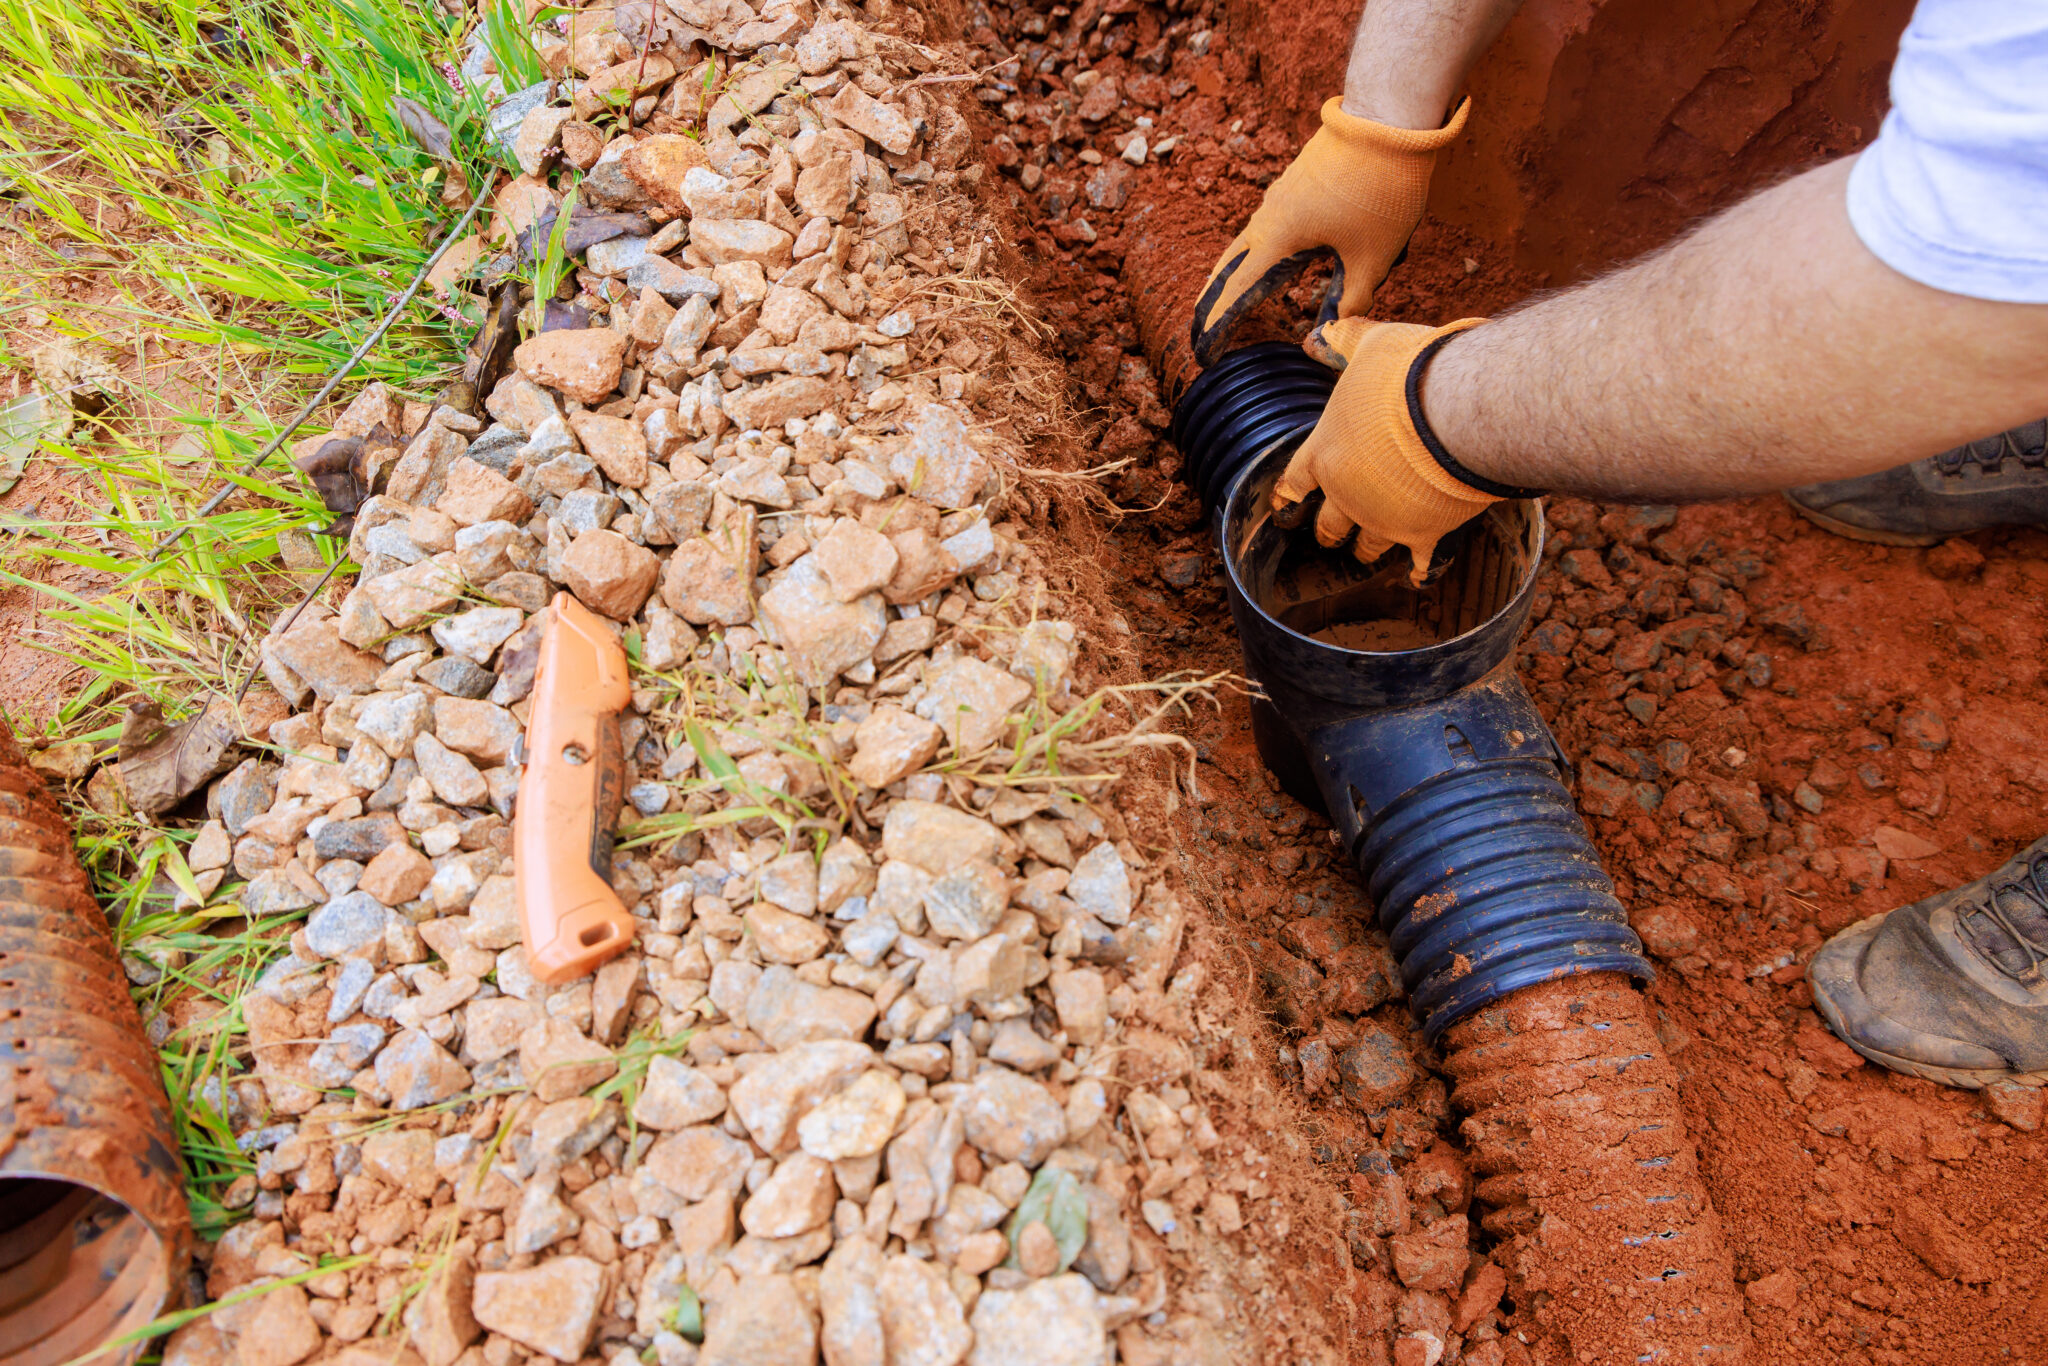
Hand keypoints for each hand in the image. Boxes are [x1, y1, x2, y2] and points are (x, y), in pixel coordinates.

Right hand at [1190, 96, 1470, 366]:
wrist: (1389, 122)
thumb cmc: (1381, 191)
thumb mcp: (1373, 258)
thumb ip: (1352, 299)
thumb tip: (1338, 329)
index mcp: (1279, 238)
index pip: (1238, 290)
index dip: (1219, 322)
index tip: (1204, 347)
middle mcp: (1270, 216)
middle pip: (1230, 264)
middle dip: (1214, 297)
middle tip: (1201, 324)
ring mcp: (1281, 196)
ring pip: (1249, 241)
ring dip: (1236, 270)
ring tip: (1226, 292)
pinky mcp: (1296, 182)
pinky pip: (1270, 223)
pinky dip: (1260, 248)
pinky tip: (1272, 254)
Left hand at [1275, 316, 1495, 585]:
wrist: (1455, 411)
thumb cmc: (1408, 373)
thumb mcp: (1370, 345)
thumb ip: (1344, 341)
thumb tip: (1319, 333)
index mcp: (1325, 452)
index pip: (1296, 479)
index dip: (1290, 492)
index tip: (1285, 505)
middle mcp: (1346, 493)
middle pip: (1330, 523)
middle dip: (1330, 529)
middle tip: (1329, 536)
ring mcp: (1383, 518)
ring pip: (1368, 545)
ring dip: (1367, 547)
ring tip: (1368, 552)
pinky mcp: (1422, 533)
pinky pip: (1420, 561)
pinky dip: (1419, 569)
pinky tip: (1419, 575)